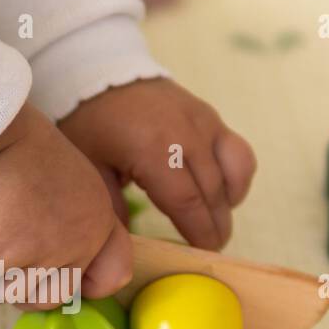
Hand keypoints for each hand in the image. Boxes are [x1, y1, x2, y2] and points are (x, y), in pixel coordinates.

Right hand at [0, 103, 131, 308]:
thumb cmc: (14, 142)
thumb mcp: (68, 178)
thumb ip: (71, 219)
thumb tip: (50, 261)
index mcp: (96, 221)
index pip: (110, 277)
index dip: (81, 283)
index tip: (55, 275)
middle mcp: (73, 244)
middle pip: (48, 298)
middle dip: (21, 284)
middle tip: (0, 258)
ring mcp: (31, 255)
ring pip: (4, 295)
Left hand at [57, 78, 256, 249]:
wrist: (102, 73)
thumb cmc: (90, 124)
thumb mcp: (91, 170)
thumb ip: (112, 209)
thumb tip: (128, 247)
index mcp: (154, 151)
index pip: (187, 202)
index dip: (199, 233)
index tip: (203, 255)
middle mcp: (187, 135)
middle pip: (214, 192)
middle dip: (216, 226)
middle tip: (210, 251)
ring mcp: (204, 123)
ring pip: (236, 169)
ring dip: (229, 202)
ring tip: (216, 222)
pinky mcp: (211, 116)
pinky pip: (237, 151)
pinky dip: (236, 176)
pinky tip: (220, 192)